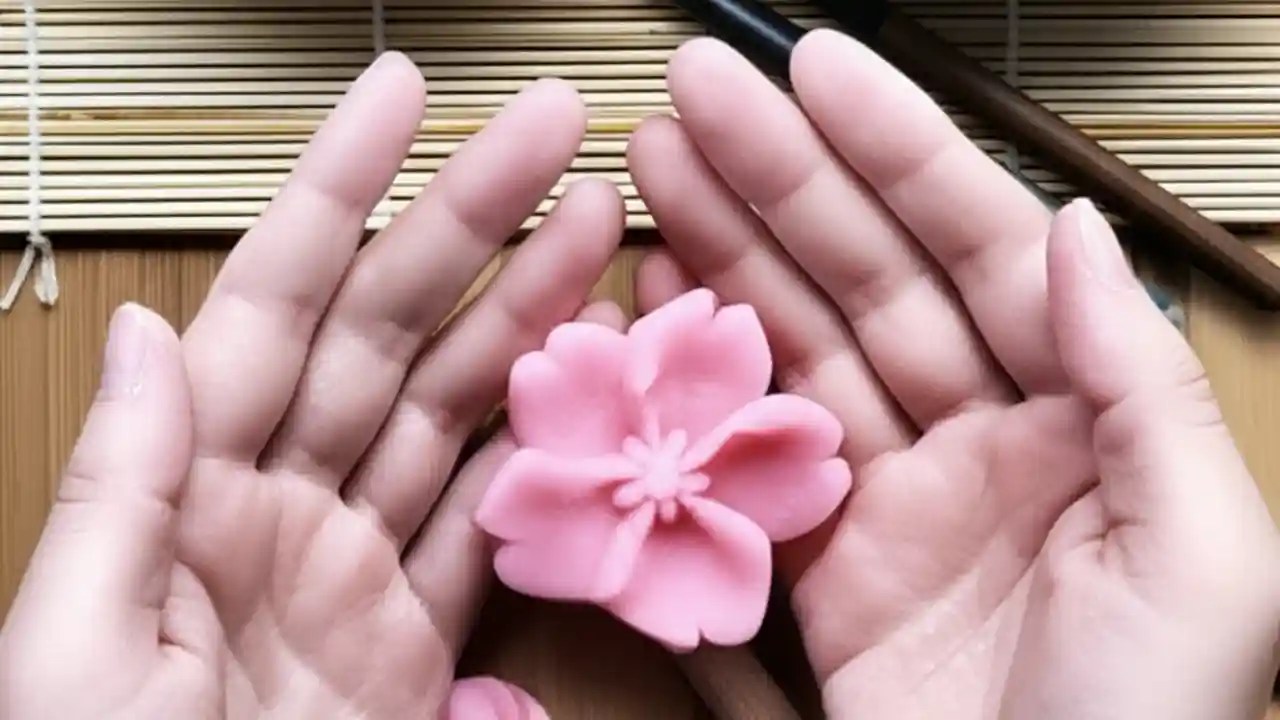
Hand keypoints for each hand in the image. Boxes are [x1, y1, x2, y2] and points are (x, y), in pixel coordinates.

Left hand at [0, 53, 618, 718]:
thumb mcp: (74, 658)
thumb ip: (117, 493)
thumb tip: (148, 339)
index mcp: (189, 493)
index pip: (276, 304)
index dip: (339, 190)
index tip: (399, 97)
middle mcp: (277, 505)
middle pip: (392, 330)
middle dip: (473, 221)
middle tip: (552, 137)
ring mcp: (355, 564)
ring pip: (456, 406)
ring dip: (528, 315)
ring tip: (597, 229)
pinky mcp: (415, 634)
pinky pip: (487, 518)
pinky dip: (542, 452)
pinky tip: (585, 387)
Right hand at [627, 31, 1279, 718]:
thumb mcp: (1203, 555)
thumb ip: (1145, 383)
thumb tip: (1076, 233)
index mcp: (1084, 413)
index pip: (979, 247)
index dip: (896, 152)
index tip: (817, 73)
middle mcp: (985, 433)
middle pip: (867, 274)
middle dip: (781, 176)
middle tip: (698, 96)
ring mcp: (891, 492)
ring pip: (799, 343)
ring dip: (728, 250)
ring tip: (660, 166)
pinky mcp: (819, 559)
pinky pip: (749, 447)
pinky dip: (701, 374)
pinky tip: (663, 301)